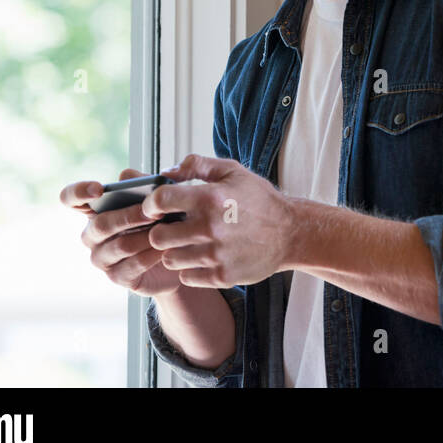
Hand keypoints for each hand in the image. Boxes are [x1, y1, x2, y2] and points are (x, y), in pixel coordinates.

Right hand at [59, 168, 182, 297]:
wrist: (178, 256)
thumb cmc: (160, 221)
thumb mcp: (154, 199)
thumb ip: (141, 183)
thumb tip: (127, 174)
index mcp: (95, 210)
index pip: (71, 198)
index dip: (79, 192)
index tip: (99, 189)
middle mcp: (92, 235)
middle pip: (101, 224)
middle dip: (129, 216)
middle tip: (154, 213)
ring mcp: (102, 258)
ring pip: (120, 246)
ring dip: (145, 237)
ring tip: (166, 230)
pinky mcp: (117, 277)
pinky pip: (133, 265)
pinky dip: (152, 255)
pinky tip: (166, 249)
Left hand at [144, 154, 295, 288]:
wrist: (291, 233)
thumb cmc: (260, 200)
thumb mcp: (234, 172)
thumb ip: (198, 165)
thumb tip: (166, 171)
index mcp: (211, 198)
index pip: (160, 200)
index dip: (151, 205)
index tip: (155, 208)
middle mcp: (211, 228)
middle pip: (159, 236)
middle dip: (161, 231)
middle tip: (172, 228)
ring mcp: (216, 255)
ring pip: (170, 259)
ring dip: (175, 252)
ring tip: (189, 244)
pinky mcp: (222, 276)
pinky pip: (186, 277)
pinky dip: (190, 269)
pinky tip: (202, 258)